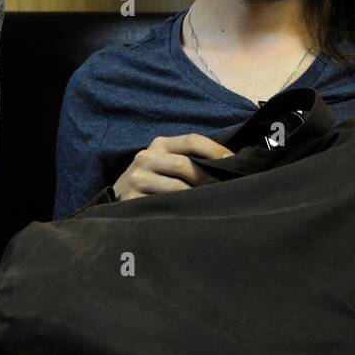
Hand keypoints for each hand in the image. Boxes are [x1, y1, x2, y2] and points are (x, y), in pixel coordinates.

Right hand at [112, 133, 233, 200]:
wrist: (119, 196)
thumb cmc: (156, 179)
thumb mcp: (168, 161)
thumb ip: (191, 159)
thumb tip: (228, 165)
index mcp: (160, 144)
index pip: (192, 140)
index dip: (215, 150)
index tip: (234, 162)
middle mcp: (146, 157)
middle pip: (183, 164)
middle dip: (208, 178)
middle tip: (225, 190)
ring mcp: (137, 179)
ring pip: (175, 188)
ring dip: (197, 196)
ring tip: (211, 203)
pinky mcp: (131, 199)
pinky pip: (163, 205)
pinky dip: (181, 209)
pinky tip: (191, 213)